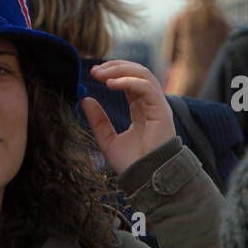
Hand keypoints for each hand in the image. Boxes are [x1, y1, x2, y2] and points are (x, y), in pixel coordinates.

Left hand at [81, 60, 176, 174]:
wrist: (145, 180)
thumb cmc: (132, 164)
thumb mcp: (108, 140)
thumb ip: (98, 121)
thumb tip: (86, 100)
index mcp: (141, 110)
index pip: (130, 80)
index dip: (113, 73)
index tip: (93, 73)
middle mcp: (151, 105)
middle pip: (137, 72)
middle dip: (115, 67)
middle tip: (95, 71)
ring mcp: (158, 106)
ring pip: (143, 75)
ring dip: (120, 70)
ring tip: (101, 74)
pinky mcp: (161, 111)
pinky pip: (146, 87)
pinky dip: (128, 81)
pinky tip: (111, 84)